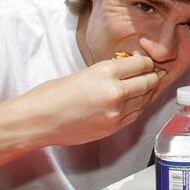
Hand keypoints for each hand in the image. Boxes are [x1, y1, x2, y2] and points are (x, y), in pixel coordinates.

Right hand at [19, 54, 165, 146]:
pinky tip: (133, 102)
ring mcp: (116, 112)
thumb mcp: (84, 72)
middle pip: (148, 82)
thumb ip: (110, 71)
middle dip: (151, 76)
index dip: (146, 62)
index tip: (146, 62)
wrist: (38, 121)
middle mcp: (115, 92)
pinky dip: (137, 107)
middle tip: (152, 73)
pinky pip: (135, 115)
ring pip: (145, 100)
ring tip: (144, 87)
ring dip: (146, 93)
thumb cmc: (52, 95)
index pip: (142, 64)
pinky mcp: (113, 128)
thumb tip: (129, 69)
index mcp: (106, 72)